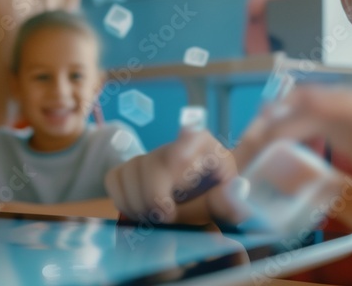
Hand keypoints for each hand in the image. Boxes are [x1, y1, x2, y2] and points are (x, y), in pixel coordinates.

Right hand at [105, 129, 246, 224]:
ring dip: (139, 205)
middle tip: (167, 218)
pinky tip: (141, 211)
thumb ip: (230, 202)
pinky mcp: (127, 168)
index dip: (186, 136)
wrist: (195, 207)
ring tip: (157, 218)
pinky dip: (123, 200)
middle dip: (154, 197)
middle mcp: (173, 146)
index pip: (194, 134)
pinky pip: (114, 180)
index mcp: (204, 147)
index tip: (187, 134)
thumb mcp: (227, 204)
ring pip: (130, 174)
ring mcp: (147, 156)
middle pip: (153, 164)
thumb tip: (237, 190)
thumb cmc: (212, 200)